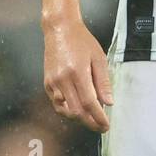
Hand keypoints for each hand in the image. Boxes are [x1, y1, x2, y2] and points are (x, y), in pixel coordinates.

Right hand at [43, 16, 112, 132]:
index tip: (106, 125)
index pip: (89, 103)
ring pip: (64, 110)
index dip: (98, 117)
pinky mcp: (46, 83)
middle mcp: (62, 80)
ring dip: (78, 118)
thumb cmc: (82, 41)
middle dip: (90, 122)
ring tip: (91, 119)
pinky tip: (77, 109)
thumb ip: (103, 82)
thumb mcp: (99, 58)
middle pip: (76, 111)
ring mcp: (52, 82)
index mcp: (77, 72)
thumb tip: (108, 102)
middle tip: (101, 127)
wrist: (60, 29)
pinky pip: (57, 103)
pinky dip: (67, 110)